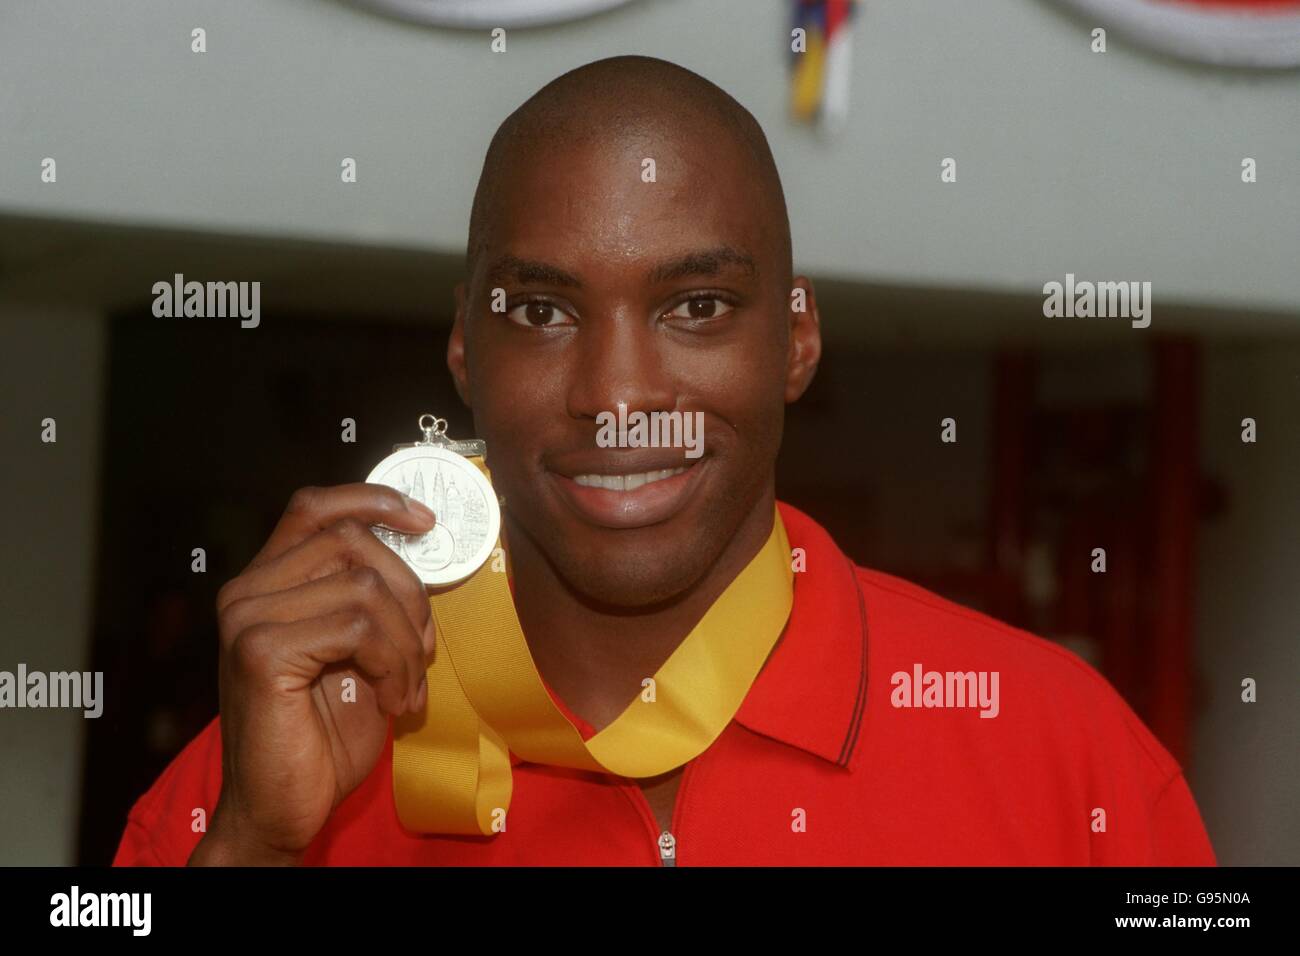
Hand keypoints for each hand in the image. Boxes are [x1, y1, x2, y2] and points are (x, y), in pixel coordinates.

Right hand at [189, 484, 436, 864]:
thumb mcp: (357, 654)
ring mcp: (247, 618)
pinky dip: (392, 664)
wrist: (282, 808)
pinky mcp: (260, 652)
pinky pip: (356, 627)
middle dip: (410, 594)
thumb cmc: (320, 737)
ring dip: (406, 641)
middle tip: (423, 652)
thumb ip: (372, 601)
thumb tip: (423, 558)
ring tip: (406, 685)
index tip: (425, 520)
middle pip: (353, 542)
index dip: (374, 500)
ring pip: (363, 587)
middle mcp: (247, 591)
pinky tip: (391, 701)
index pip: (315, 506)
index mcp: (268, 583)